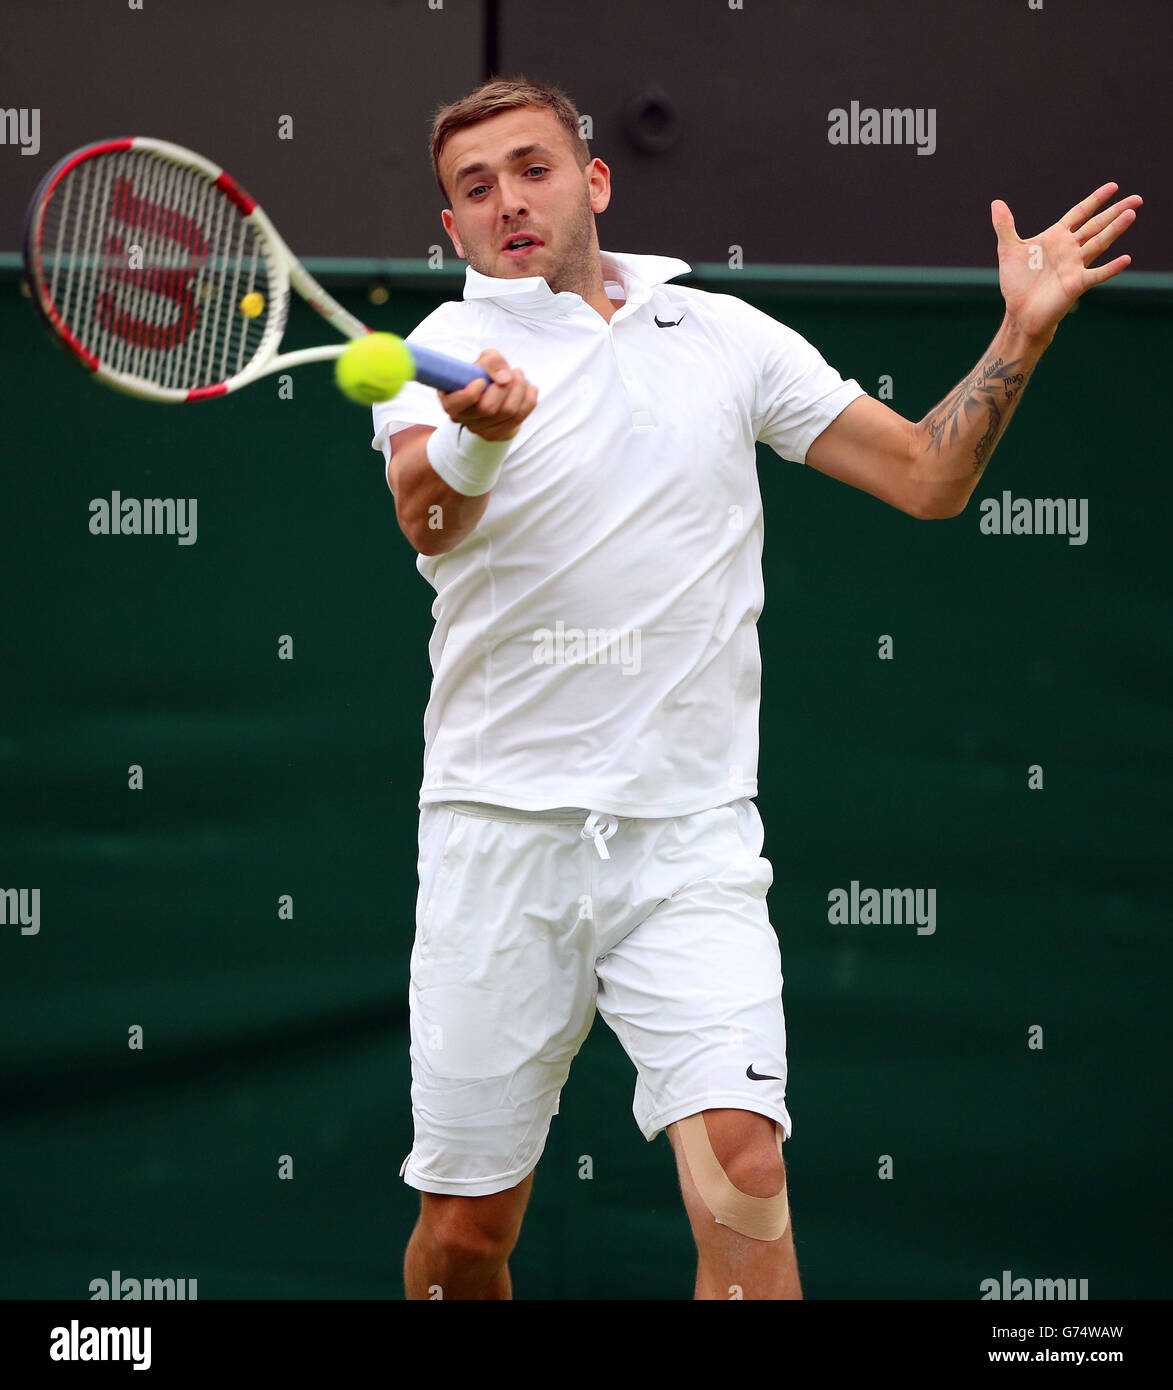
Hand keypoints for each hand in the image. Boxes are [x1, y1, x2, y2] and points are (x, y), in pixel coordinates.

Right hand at [438, 348, 537, 441]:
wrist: (493, 391)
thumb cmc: (484, 373)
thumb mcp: (485, 359)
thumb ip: (492, 361)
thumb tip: (504, 378)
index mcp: (450, 399)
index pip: (455, 404)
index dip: (470, 393)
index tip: (481, 380)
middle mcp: (462, 418)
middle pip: (488, 408)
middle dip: (506, 386)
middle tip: (514, 371)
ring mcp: (479, 429)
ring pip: (507, 412)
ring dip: (520, 390)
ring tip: (520, 375)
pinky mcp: (496, 434)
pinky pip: (518, 419)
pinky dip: (529, 401)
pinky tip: (531, 389)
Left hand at [992, 182, 1141, 342]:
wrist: (1019, 312)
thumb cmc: (1017, 283)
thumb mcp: (1008, 250)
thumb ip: (1004, 226)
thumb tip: (996, 202)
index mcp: (1057, 237)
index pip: (1079, 213)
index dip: (1095, 200)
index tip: (1113, 186)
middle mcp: (1070, 249)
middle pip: (1096, 225)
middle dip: (1115, 211)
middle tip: (1137, 198)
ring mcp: (1075, 266)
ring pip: (1099, 243)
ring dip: (1115, 230)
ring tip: (1131, 214)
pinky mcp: (1076, 284)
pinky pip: (1097, 274)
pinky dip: (1111, 268)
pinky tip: (1125, 259)